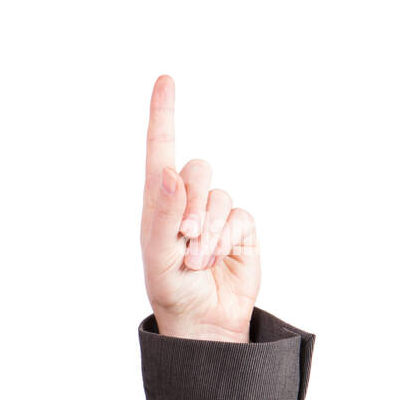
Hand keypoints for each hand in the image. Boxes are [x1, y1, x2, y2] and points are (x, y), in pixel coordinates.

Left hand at [140, 75, 259, 341]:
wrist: (203, 320)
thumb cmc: (170, 288)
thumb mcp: (159, 255)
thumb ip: (164, 213)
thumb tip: (170, 172)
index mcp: (158, 203)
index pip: (160, 151)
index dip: (163, 114)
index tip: (165, 79)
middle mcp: (186, 201)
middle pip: (197, 170)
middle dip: (192, 206)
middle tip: (184, 241)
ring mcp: (215, 212)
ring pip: (220, 194)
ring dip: (209, 231)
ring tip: (196, 259)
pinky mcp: (240, 226)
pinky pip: (240, 215)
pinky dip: (228, 238)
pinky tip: (218, 259)